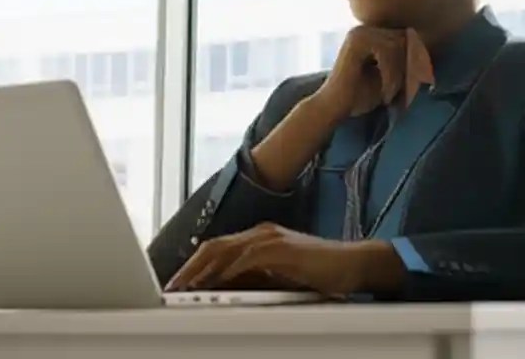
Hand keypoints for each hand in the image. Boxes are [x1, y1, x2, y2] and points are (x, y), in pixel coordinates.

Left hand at [164, 223, 402, 297]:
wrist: (354, 263)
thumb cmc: (320, 273)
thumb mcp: (280, 277)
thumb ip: (254, 279)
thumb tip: (223, 292)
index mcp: (259, 237)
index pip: (217, 248)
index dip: (194, 266)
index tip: (177, 285)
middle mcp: (261, 232)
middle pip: (214, 246)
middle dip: (189, 268)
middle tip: (171, 289)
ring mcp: (271, 237)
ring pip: (225, 249)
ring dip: (202, 271)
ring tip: (184, 289)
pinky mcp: (282, 248)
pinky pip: (248, 258)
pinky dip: (228, 271)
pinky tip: (216, 284)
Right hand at [313, 26, 407, 118]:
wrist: (333, 109)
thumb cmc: (361, 96)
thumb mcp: (390, 78)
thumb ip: (404, 63)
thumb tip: (427, 54)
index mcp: (373, 36)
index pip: (406, 38)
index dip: (414, 60)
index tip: (415, 84)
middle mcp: (366, 29)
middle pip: (404, 38)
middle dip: (409, 66)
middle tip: (405, 91)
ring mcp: (359, 33)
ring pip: (398, 45)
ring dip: (400, 73)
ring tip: (391, 94)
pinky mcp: (356, 41)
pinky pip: (387, 51)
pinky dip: (391, 74)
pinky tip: (385, 93)